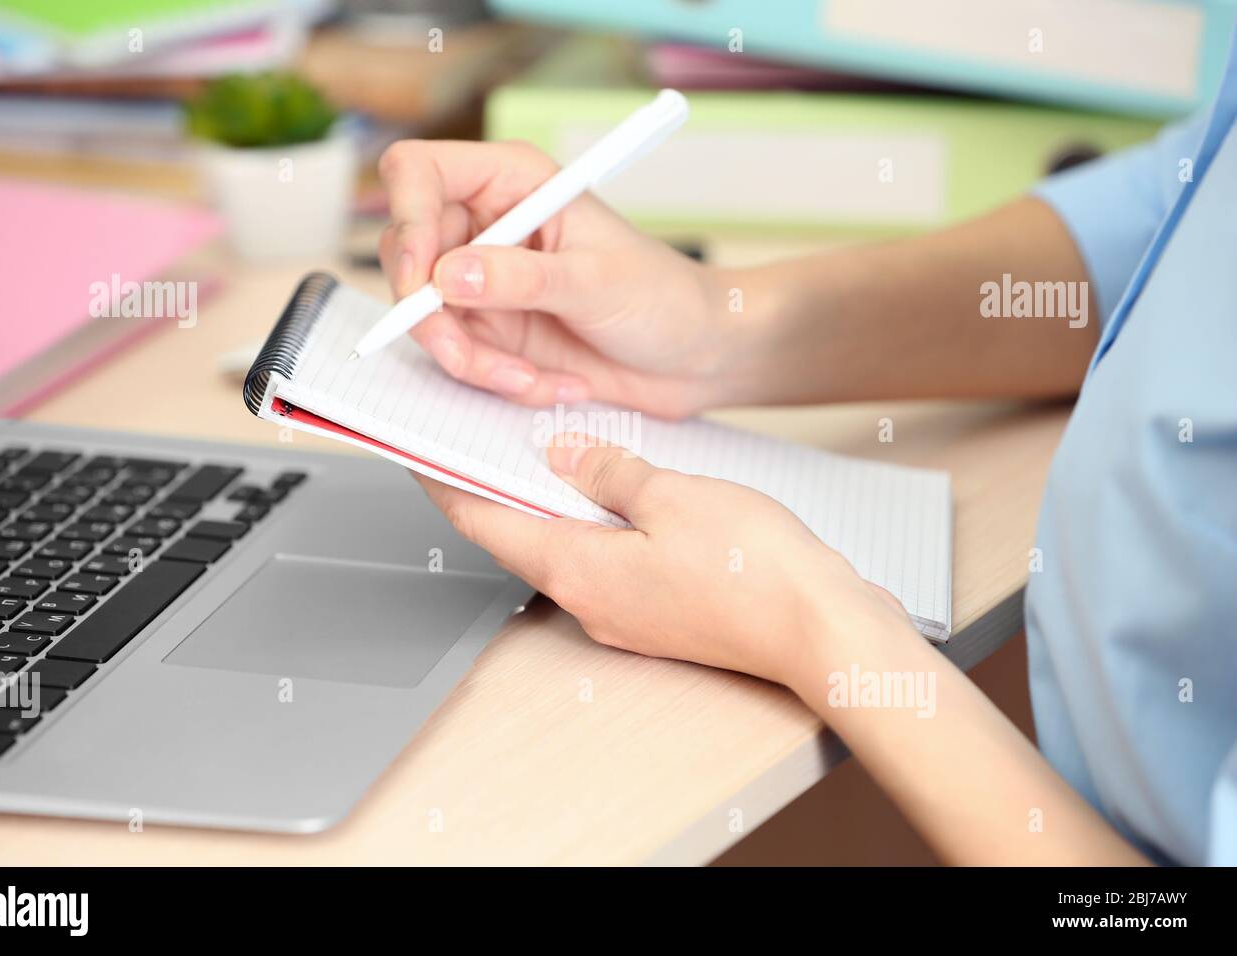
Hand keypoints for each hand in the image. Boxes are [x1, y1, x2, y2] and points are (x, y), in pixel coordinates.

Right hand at [377, 140, 757, 418]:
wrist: (695, 357)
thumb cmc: (663, 297)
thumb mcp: (596, 282)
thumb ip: (521, 278)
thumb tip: (448, 275)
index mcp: (511, 183)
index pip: (418, 173)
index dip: (405, 218)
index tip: (421, 275)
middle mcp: (486, 228)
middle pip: (407, 256)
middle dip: (431, 316)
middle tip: (464, 355)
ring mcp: (483, 284)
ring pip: (427, 320)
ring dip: (472, 361)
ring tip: (529, 379)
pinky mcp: (492, 333)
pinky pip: (461, 360)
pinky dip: (498, 382)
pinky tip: (553, 383)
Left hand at [415, 435, 917, 691]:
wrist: (820, 632)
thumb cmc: (756, 572)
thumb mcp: (673, 497)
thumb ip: (608, 473)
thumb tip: (562, 454)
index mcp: (578, 570)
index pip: (483, 520)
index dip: (444, 481)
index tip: (418, 448)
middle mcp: (589, 600)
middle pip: (516, 536)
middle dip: (489, 486)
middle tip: (473, 436)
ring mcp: (622, 612)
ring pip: (560, 547)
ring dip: (540, 503)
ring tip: (534, 451)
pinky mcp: (655, 612)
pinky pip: (601, 559)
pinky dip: (586, 522)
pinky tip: (605, 491)